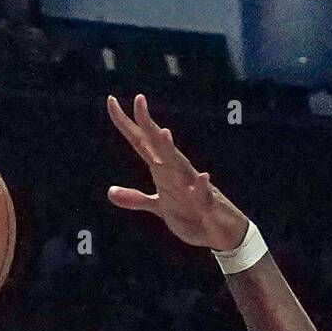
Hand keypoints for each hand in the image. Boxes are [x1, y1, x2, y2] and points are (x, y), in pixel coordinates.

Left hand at [107, 94, 249, 251]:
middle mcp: (176, 173)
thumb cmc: (192, 215)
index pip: (141, 143)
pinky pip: (205, 195)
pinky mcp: (207, 205)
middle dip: (148, 126)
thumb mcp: (160, 208)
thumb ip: (136, 199)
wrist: (221, 230)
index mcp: (163, 171)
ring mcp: (192, 187)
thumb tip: (110, 192)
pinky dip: (203, 187)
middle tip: (138, 100)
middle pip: (159, 146)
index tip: (111, 100)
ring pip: (180, 166)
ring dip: (172, 151)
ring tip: (163, 132)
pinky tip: (204, 177)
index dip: (125, 124)